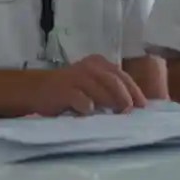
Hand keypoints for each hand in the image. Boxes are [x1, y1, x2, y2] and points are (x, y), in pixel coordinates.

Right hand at [32, 54, 148, 115]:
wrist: (36, 90)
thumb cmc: (70, 91)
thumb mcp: (91, 84)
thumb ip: (109, 90)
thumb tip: (134, 106)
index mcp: (98, 63)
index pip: (121, 76)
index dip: (134, 91)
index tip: (143, 106)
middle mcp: (88, 67)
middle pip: (113, 81)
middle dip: (125, 97)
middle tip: (131, 112)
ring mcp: (75, 77)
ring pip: (99, 89)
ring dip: (111, 103)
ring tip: (118, 116)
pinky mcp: (63, 90)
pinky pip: (80, 99)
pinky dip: (88, 107)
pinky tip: (92, 114)